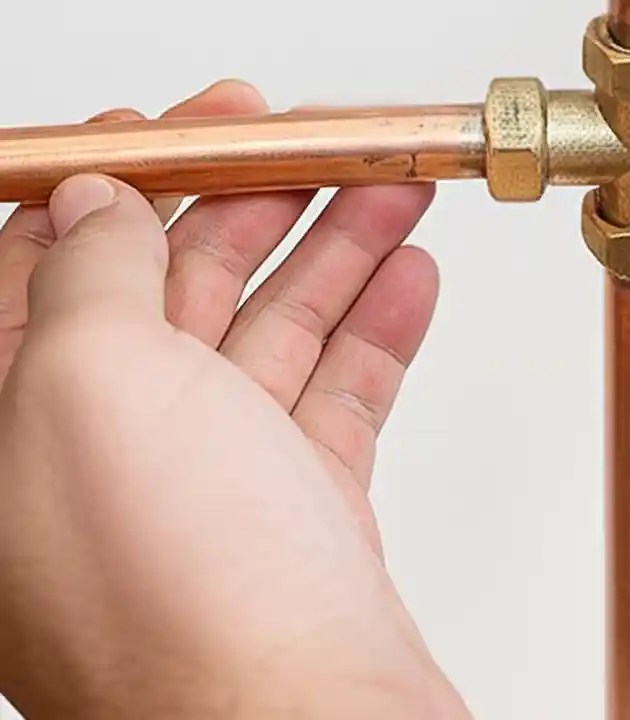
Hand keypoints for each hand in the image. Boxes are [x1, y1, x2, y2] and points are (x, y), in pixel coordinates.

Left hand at [0, 82, 469, 716]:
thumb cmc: (179, 604)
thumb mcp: (92, 385)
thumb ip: (91, 276)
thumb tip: (101, 205)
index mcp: (15, 425)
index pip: (49, 267)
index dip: (118, 182)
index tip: (191, 126)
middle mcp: (104, 459)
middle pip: (173, 293)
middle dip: (248, 203)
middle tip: (314, 144)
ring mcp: (208, 491)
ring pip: (270, 339)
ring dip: (335, 254)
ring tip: (395, 190)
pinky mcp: (297, 520)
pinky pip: (335, 400)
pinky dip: (375, 332)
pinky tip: (409, 278)